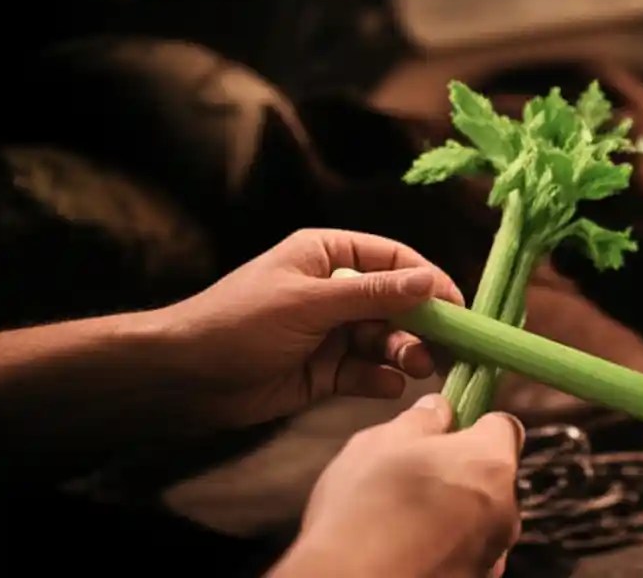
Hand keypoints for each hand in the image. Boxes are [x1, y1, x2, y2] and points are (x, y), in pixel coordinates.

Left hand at [163, 228, 463, 429]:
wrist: (184, 378)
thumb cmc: (240, 323)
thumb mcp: (310, 302)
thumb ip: (374, 294)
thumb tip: (430, 280)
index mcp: (329, 256)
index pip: (395, 260)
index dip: (428, 281)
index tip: (458, 307)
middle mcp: (335, 290)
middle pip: (397, 303)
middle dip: (420, 325)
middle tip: (441, 349)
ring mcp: (332, 332)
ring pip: (386, 340)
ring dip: (404, 353)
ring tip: (414, 368)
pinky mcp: (326, 372)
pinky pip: (366, 373)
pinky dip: (380, 380)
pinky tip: (386, 387)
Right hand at [273, 393, 523, 577]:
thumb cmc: (365, 507)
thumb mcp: (379, 444)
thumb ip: (420, 421)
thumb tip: (440, 408)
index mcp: (490, 463)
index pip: (504, 426)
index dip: (475, 424)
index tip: (446, 430)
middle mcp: (506, 509)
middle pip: (495, 475)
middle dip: (465, 471)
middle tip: (417, 476)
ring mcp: (494, 553)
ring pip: (483, 517)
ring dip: (458, 512)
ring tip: (408, 519)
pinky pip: (469, 553)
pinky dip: (449, 548)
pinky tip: (412, 550)